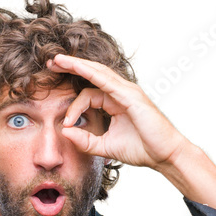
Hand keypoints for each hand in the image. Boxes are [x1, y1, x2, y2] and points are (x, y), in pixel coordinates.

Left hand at [46, 53, 188, 169]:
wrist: (165, 155)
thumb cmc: (142, 149)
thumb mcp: (106, 147)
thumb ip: (85, 141)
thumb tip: (64, 132)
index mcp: (116, 102)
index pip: (89, 95)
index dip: (74, 108)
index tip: (66, 125)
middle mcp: (121, 92)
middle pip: (92, 74)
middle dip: (71, 67)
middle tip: (51, 62)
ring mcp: (127, 91)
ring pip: (98, 72)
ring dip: (77, 64)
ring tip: (58, 59)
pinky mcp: (131, 96)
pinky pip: (107, 80)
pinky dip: (91, 72)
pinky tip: (76, 67)